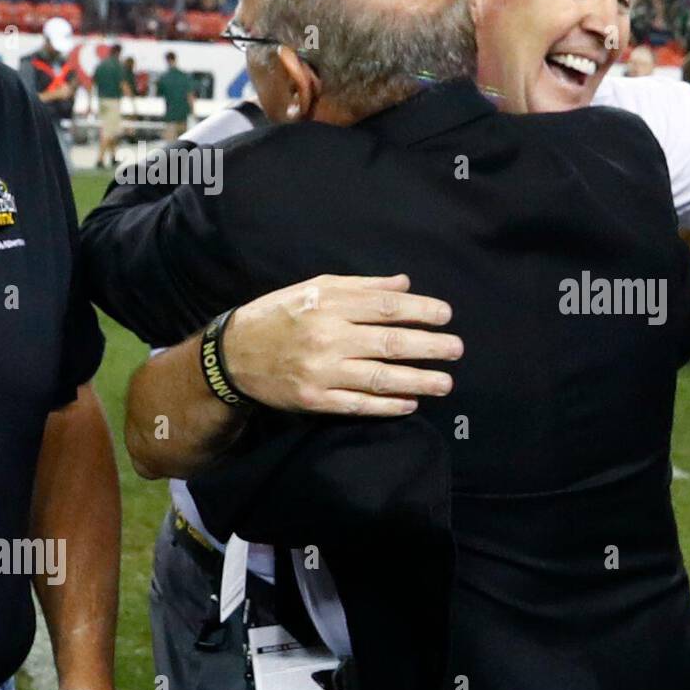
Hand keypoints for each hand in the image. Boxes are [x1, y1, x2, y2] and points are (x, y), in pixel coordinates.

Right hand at [222, 274, 462, 415]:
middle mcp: (327, 337)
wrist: (233, 355)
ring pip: (379, 377)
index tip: (446, 316)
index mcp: (329, 304)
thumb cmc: (280, 315)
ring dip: (417, 381)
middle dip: (429, 347)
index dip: (420, 311)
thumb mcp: (316, 288)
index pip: (385, 307)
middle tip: (457, 350)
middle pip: (389, 342)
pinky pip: (358, 404)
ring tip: (445, 383)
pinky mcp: (315, 399)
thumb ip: (362, 287)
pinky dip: (386, 405)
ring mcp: (321, 371)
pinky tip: (410, 404)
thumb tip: (405, 285)